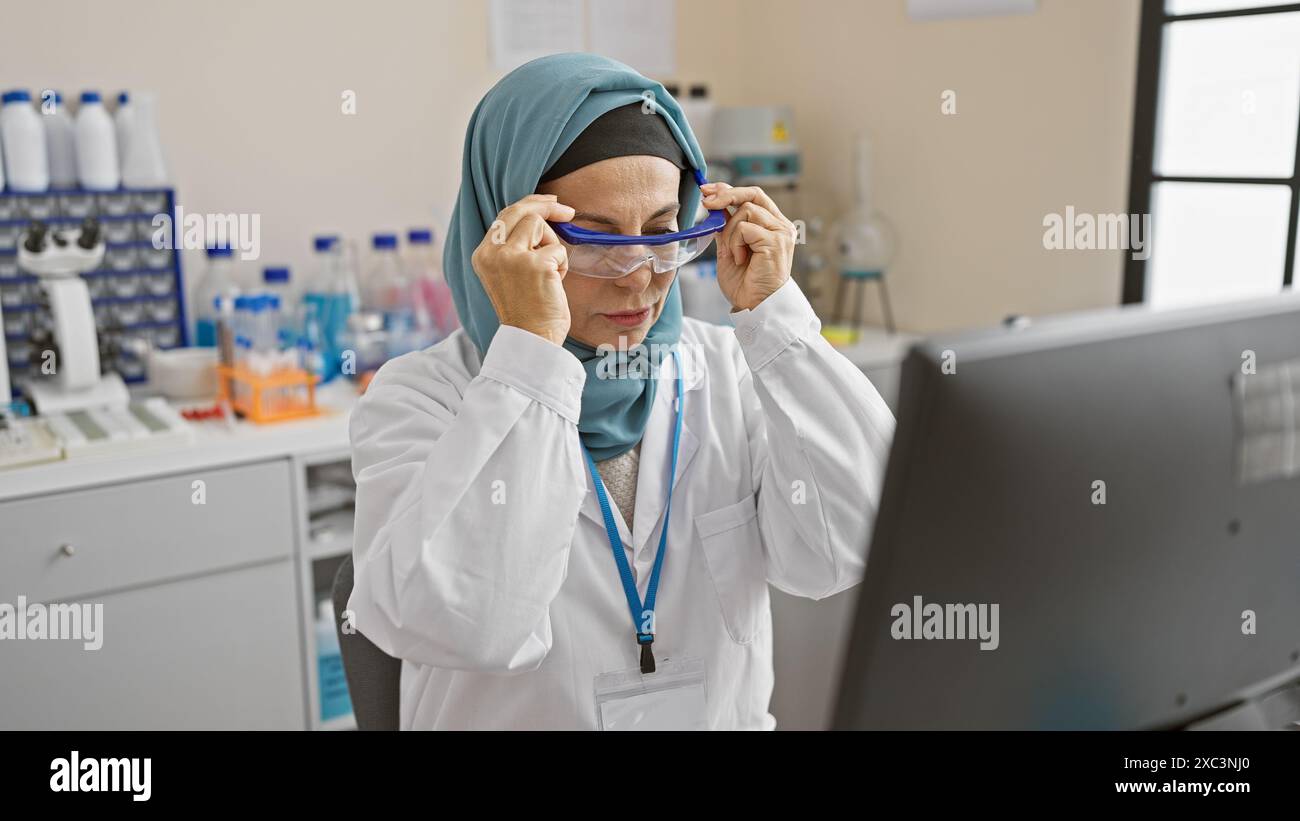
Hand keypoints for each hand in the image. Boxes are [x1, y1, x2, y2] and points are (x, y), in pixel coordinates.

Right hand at [471, 194, 574, 345]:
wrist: (532, 339)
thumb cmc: (527, 309)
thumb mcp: (510, 273)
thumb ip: (515, 247)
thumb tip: (540, 217)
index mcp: (483, 254)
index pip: (505, 216)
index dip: (529, 205)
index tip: (549, 203)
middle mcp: (492, 253)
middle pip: (520, 211)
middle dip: (547, 206)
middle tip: (568, 210)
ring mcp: (512, 257)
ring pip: (539, 225)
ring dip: (553, 245)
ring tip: (550, 272)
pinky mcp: (535, 265)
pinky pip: (558, 249)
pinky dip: (562, 265)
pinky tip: (554, 284)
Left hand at [701, 182, 795, 310]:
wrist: (754, 306)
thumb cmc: (744, 283)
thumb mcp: (729, 248)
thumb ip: (726, 227)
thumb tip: (714, 204)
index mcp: (771, 225)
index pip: (752, 196)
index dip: (728, 189)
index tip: (707, 190)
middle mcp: (780, 226)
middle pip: (752, 194)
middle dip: (726, 195)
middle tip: (707, 202)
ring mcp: (781, 233)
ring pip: (746, 211)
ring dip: (730, 232)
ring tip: (734, 254)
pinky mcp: (776, 242)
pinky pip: (745, 228)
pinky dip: (735, 243)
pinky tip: (740, 259)